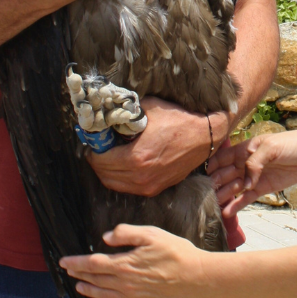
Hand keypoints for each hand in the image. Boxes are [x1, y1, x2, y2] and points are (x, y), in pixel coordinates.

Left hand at [60, 223, 208, 297]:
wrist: (198, 278)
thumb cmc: (177, 252)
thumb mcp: (152, 234)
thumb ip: (127, 234)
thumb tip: (106, 238)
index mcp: (125, 264)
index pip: (93, 264)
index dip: (76, 263)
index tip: (64, 262)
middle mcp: (125, 284)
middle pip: (96, 280)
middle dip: (80, 276)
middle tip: (69, 272)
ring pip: (104, 296)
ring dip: (89, 291)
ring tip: (79, 288)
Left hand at [86, 97, 228, 195]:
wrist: (204, 136)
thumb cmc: (177, 120)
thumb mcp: (147, 109)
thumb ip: (125, 113)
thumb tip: (107, 112)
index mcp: (135, 157)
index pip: (100, 160)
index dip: (92, 150)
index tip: (93, 141)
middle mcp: (140, 176)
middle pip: (104, 175)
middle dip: (97, 161)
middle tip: (98, 149)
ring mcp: (149, 185)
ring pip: (115, 184)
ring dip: (107, 172)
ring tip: (109, 157)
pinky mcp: (157, 188)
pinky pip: (129, 188)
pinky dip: (121, 179)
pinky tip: (124, 165)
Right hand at [208, 130, 296, 213]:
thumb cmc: (293, 144)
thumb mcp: (271, 147)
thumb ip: (255, 162)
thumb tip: (244, 182)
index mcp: (245, 149)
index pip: (222, 158)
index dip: (212, 166)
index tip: (202, 176)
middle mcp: (246, 163)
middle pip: (225, 174)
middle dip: (215, 183)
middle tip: (204, 194)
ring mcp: (254, 177)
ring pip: (233, 187)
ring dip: (223, 195)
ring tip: (212, 205)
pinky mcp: (263, 189)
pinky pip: (246, 198)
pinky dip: (236, 205)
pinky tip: (226, 212)